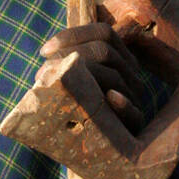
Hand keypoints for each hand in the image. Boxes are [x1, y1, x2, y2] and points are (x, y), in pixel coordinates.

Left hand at [35, 1, 145, 132]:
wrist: (99, 146)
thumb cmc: (80, 106)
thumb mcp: (78, 81)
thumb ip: (71, 64)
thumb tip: (45, 59)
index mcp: (120, 57)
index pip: (104, 33)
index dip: (73, 36)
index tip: (44, 51)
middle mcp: (131, 73)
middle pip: (104, 51)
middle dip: (70, 56)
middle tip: (42, 73)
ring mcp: (136, 96)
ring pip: (113, 77)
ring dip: (82, 77)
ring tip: (54, 86)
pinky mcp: (135, 124)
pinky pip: (133, 112)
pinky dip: (122, 104)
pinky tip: (109, 98)